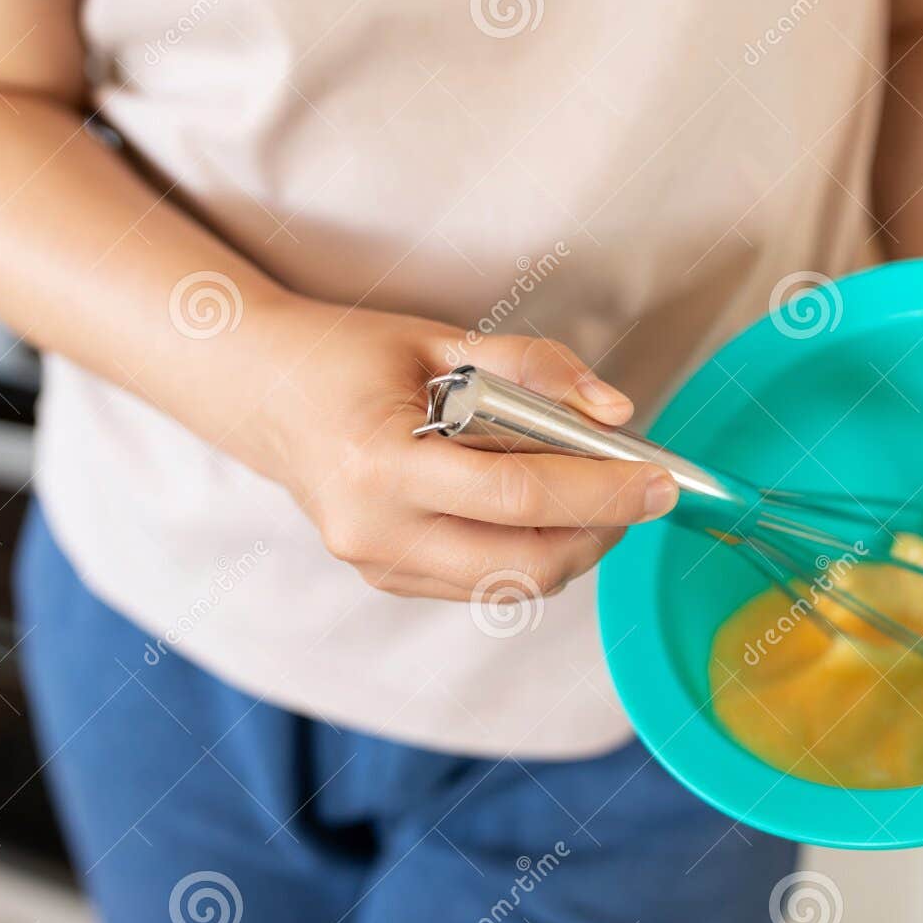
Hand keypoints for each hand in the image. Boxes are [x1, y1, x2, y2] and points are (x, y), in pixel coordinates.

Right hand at [239, 298, 678, 600]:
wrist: (261, 393)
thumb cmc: (350, 357)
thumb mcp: (441, 337)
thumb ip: (534, 368)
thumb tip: (617, 414)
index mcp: (379, 463)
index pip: (517, 495)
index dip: (602, 492)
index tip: (660, 480)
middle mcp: (373, 530)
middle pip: (523, 563)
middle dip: (600, 532)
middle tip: (640, 492)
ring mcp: (376, 565)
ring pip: (510, 584)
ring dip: (573, 546)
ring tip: (597, 495)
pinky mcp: (387, 579)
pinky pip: (483, 583)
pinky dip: (531, 551)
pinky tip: (544, 508)